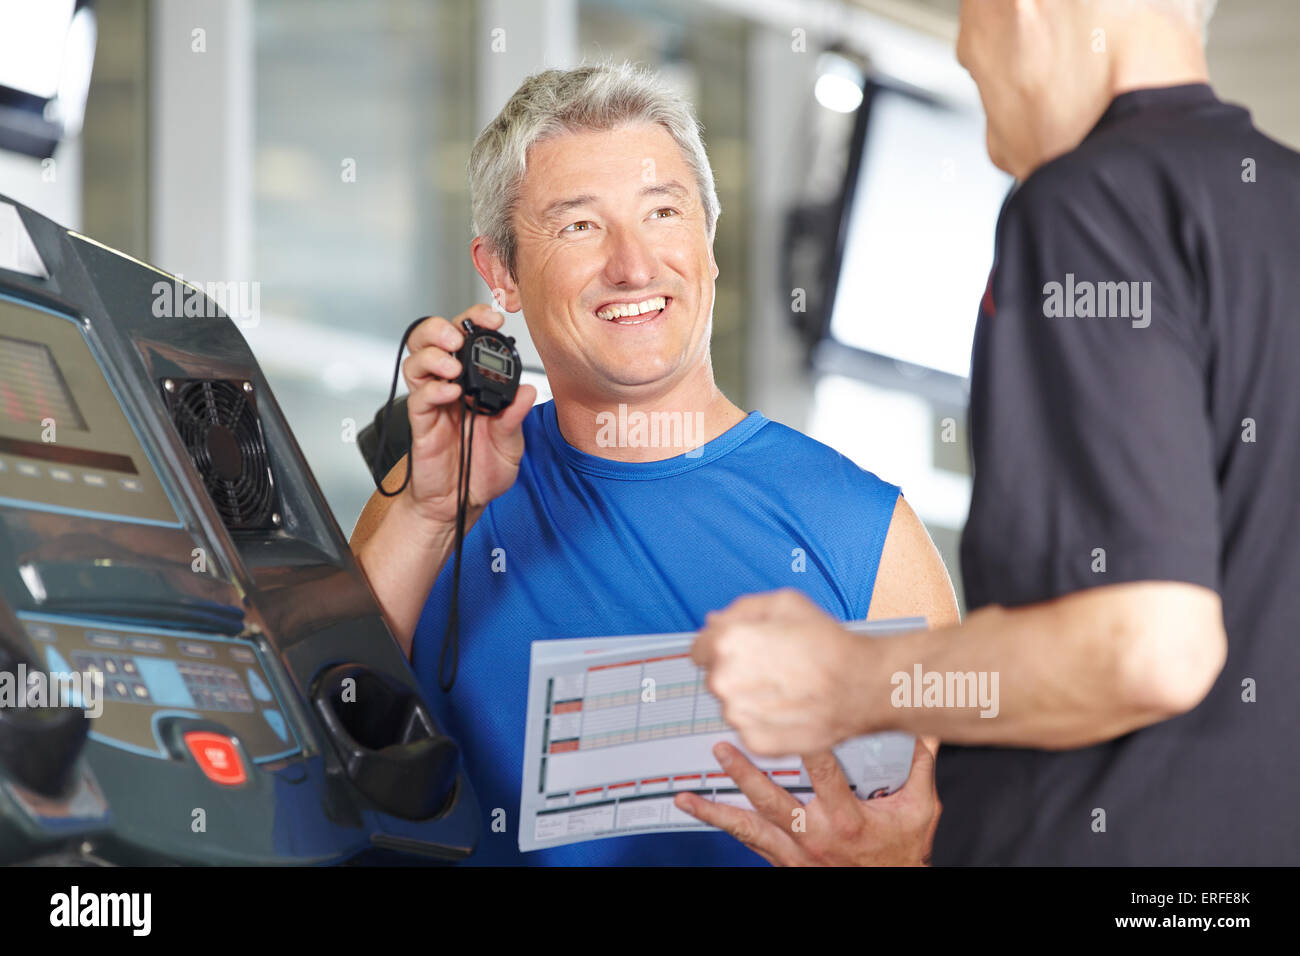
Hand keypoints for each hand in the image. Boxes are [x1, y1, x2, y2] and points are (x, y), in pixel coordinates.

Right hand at [400, 303, 536, 527]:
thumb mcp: (511, 443)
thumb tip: (529, 392)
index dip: (476, 321)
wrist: (460, 503)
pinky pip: (418, 398)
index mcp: (473, 383)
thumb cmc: (482, 470)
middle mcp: (449, 387)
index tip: (493, 318)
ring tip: (452, 366)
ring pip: (417, 362)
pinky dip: (432, 390)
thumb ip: (514, 417)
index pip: (467, 339)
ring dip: (432, 355)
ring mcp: (433, 404)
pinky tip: (450, 393)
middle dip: (441, 329)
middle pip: (431, 341)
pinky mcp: (421, 424)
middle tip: (458, 336)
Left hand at [674, 740, 940, 865]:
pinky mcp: (784, 862)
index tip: (795, 718)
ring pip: (749, 829)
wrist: (887, 889)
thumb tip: (927, 727)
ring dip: (717, 811)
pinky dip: (723, 827)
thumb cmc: (902, 853)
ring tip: (688, 797)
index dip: (810, 747)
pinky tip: (697, 810)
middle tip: (722, 750)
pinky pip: (748, 843)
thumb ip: (919, 765)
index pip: (825, 776)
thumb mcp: (919, 809)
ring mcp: (796, 853)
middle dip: (745, 775)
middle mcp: (816, 837)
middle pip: (773, 802)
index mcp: (847, 819)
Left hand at [691, 589, 877, 755]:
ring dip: (749, 697)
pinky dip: (763, 721)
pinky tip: (789, 707)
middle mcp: (724, 681)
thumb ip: (741, 609)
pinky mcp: (755, 742)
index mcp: (727, 643)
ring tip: (787, 687)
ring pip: (731, 704)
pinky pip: (748, 728)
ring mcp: (738, 716)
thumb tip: (713, 621)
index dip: (721, 645)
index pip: (698, 648)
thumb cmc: (828, 644)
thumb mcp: (785, 603)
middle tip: (774, 666)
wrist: (862, 687)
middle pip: (715, 676)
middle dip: (736, 670)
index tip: (741, 650)